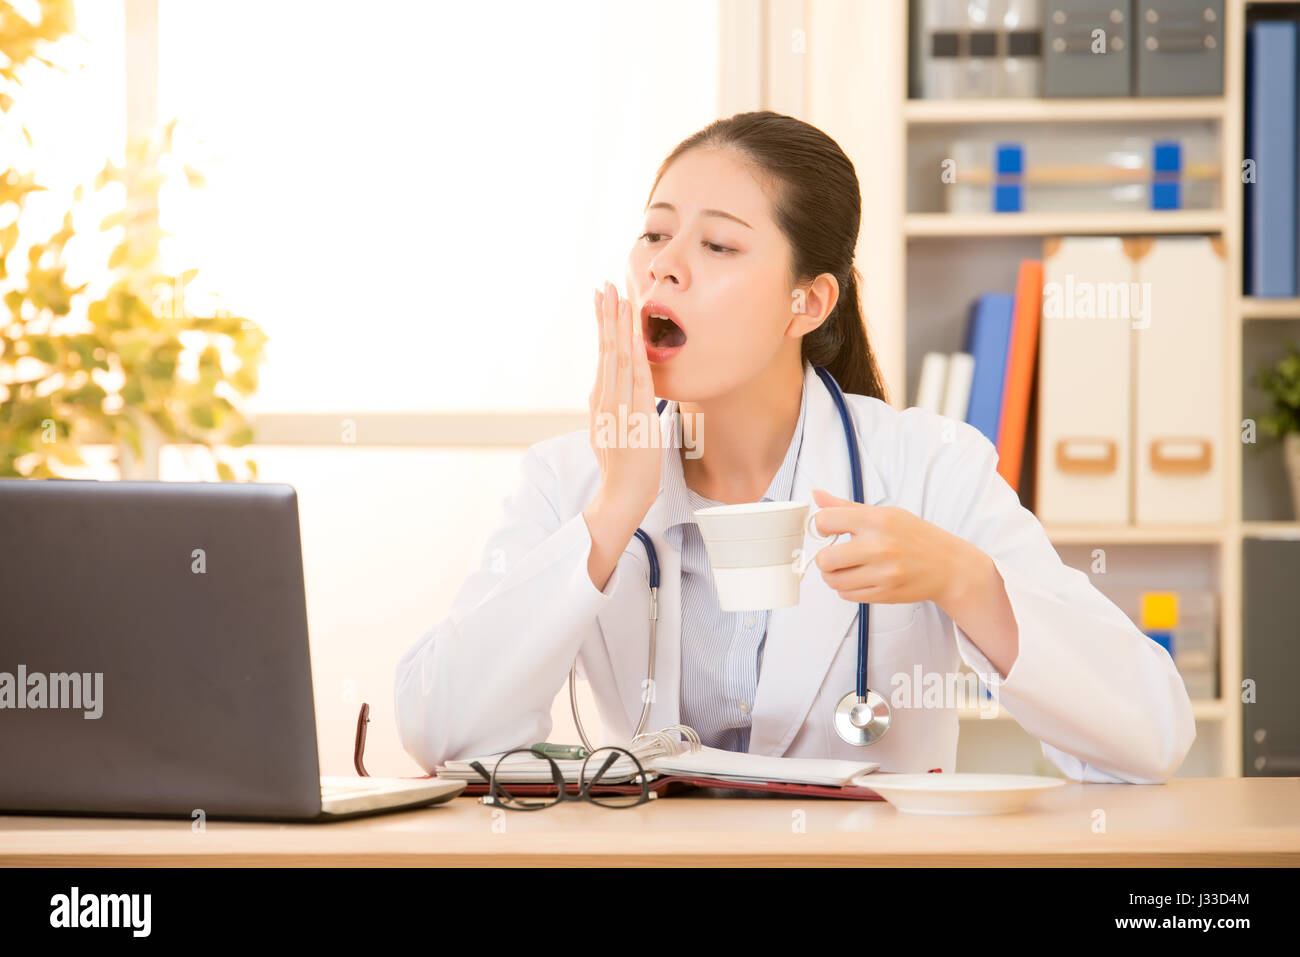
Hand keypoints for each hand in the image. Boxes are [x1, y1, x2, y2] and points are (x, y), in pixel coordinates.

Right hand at [588, 280, 660, 516]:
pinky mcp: (634, 417)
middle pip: (606, 349)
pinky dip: (633, 355)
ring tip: (618, 298)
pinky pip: (635, 380)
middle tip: (606, 285)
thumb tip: (614, 391)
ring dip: (618, 326)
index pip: (602, 354)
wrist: (622, 494)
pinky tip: (632, 335)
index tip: (603, 298)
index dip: (603, 324)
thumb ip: (612, 408)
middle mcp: (605, 399)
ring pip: (617, 358)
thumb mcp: (612, 430)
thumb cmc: (623, 467)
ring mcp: (618, 407)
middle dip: (606, 315)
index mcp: (600, 400)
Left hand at [808, 487, 977, 608]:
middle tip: (835, 554)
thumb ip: (847, 507)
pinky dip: (846, 588)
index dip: (820, 527)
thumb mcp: (886, 513)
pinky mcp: (884, 593)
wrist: (948, 566)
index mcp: (877, 520)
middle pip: (825, 558)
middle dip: (824, 557)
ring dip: (834, 575)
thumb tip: (817, 495)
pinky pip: (847, 595)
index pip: (825, 521)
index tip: (828, 531)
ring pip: (833, 580)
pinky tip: (859, 577)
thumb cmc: (917, 537)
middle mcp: (879, 546)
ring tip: (847, 567)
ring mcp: (882, 573)